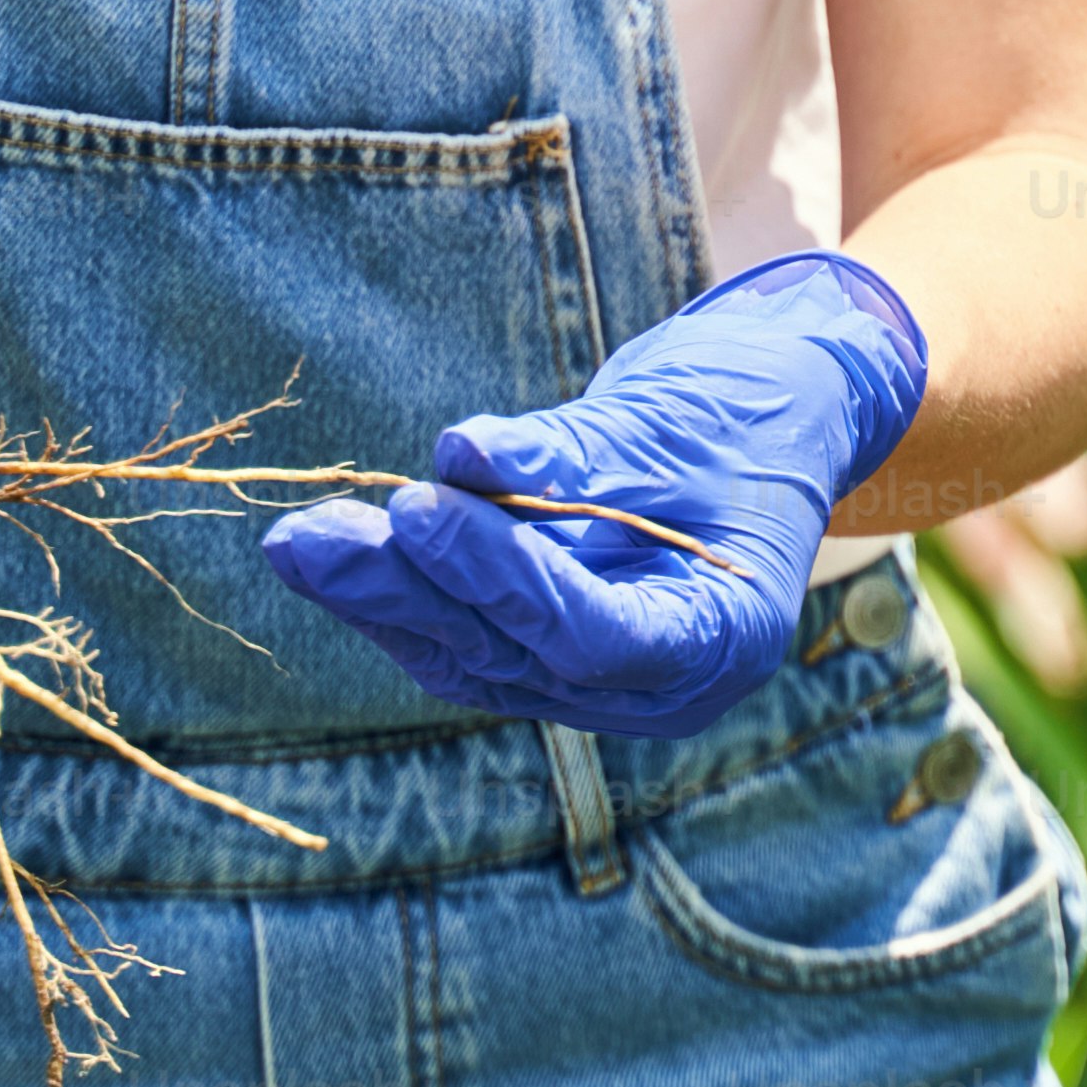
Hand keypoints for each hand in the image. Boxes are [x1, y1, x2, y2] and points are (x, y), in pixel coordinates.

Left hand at [262, 249, 930, 740]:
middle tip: (314, 534)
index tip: (420, 508)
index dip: (501, 579)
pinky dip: (404, 591)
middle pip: (513, 655)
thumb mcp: (674, 421)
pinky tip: (337, 550)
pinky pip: (469, 634)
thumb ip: (569, 454)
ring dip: (382, 596)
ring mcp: (606, 675)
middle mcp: (658, 683)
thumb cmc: (756, 403)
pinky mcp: (560, 645)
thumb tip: (459, 454)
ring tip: (299, 540)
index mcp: (720, 639)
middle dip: (408, 591)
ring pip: (475, 653)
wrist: (787, 403)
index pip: (591, 637)